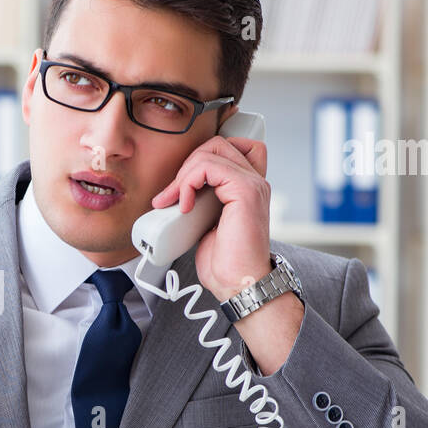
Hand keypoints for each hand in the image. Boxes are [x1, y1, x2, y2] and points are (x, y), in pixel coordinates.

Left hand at [151, 135, 271, 300]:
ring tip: (176, 201)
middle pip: (217, 143)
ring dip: (183, 176)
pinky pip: (208, 166)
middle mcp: (255, 180)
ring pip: (210, 152)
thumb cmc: (225, 261)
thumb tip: (173, 192)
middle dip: (187, 166)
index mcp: (248, 186)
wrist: (238, 284)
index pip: (228, 147)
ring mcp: (253, 183)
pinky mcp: (245, 191)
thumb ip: (200, 200)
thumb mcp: (206, 222)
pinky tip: (184, 205)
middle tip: (173, 195)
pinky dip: (187, 182)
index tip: (182, 188)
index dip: (201, 159)